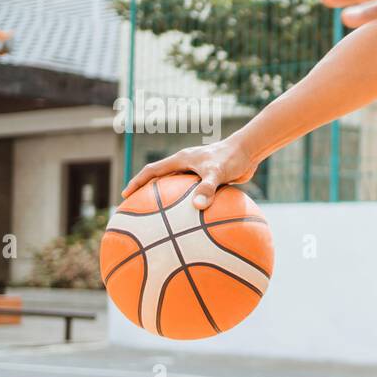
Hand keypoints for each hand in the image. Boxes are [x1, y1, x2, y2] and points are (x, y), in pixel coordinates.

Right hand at [122, 138, 258, 210]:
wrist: (250, 151)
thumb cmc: (232, 158)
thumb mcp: (217, 173)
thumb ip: (207, 188)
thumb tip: (197, 207)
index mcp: (181, 160)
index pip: (152, 171)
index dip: (138, 183)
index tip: (126, 196)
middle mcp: (187, 166)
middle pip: (161, 180)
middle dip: (149, 194)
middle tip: (138, 211)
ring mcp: (198, 173)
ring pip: (179, 190)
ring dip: (170, 202)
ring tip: (163, 221)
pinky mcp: (210, 181)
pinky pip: (197, 196)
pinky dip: (192, 207)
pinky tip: (194, 224)